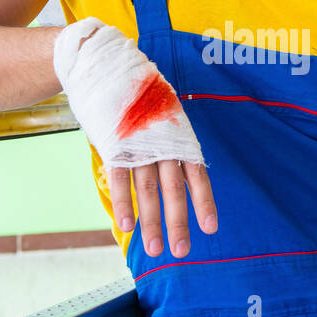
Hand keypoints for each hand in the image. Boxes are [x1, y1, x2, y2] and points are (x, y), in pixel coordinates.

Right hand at [53, 16, 217, 257]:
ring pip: (146, 189)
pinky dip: (122, 202)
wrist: (105, 64)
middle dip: (177, 222)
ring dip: (150, 222)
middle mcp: (161, 141)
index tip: (211, 229)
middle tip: (182, 252)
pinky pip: (118, 178)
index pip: (196, 174)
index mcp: (178, 136)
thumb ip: (169, 143)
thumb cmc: (138, 95)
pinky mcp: (112, 143)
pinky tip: (125, 225)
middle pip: (172, 188)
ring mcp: (136, 143)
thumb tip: (178, 175)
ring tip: (154, 249)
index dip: (204, 201)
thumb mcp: (162, 115)